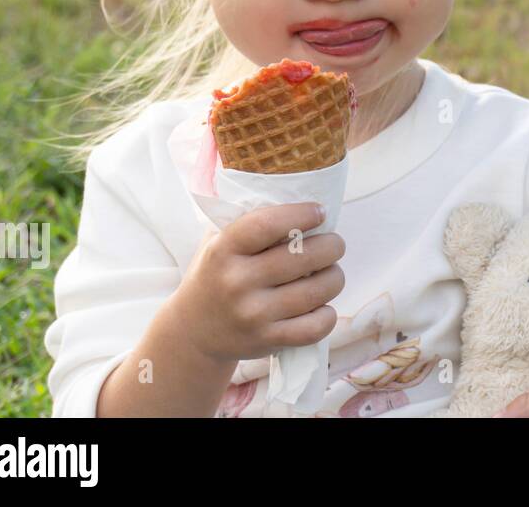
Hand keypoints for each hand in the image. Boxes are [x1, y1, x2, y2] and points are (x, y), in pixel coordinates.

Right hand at [171, 201, 345, 363]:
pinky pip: (316, 327)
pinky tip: (321, 304)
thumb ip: (247, 218)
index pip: (267, 224)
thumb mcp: (218, 242)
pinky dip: (327, 314)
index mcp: (223, 250)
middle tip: (334, 244)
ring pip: (317, 290)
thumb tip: (295, 188)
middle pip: (304, 256)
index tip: (320, 212)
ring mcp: (253, 315)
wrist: (193, 332)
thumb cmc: (217, 274)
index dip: (301, 214)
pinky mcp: (268, 341)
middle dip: (332, 246)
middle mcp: (237, 283)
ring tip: (331, 272)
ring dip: (335, 277)